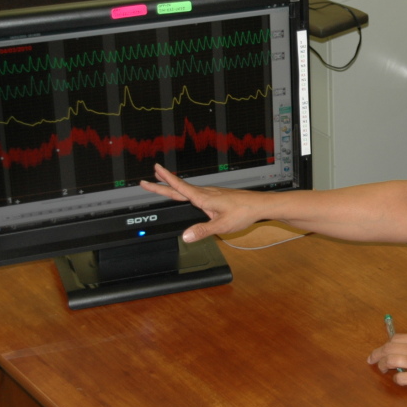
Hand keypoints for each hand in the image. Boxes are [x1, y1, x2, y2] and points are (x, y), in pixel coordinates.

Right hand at [139, 163, 266, 240]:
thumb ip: (202, 231)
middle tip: (146, 181)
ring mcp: (211, 194)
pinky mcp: (216, 197)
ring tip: (160, 183)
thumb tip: (185, 236)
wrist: (260, 205)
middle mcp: (206, 193)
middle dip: (161, 185)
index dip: (166, 179)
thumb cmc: (244, 212)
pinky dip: (185, 192)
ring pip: (187, 190)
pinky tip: (186, 196)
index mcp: (204, 198)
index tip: (155, 169)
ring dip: (172, 187)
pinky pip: (196, 194)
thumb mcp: (222, 225)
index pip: (180, 187)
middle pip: (179, 188)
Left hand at [367, 332, 406, 394]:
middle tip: (371, 359)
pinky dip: (396, 379)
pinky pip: (400, 378)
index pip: (395, 338)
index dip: (385, 345)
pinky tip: (399, 380)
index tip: (380, 350)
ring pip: (389, 360)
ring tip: (381, 369)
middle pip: (388, 348)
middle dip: (376, 354)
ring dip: (382, 365)